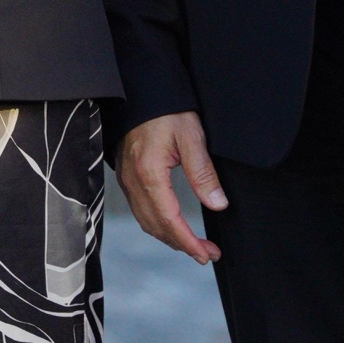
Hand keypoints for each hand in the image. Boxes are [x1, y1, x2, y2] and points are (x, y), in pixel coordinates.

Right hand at [117, 113, 226, 263]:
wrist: (140, 88)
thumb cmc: (166, 109)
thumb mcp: (191, 137)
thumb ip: (203, 173)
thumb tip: (218, 204)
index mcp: (149, 173)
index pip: (169, 220)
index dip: (189, 242)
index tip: (206, 254)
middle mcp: (133, 180)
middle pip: (155, 226)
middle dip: (181, 244)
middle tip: (207, 253)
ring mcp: (126, 178)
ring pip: (145, 220)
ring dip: (169, 236)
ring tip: (193, 244)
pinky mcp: (126, 174)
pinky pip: (139, 209)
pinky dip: (157, 223)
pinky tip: (172, 223)